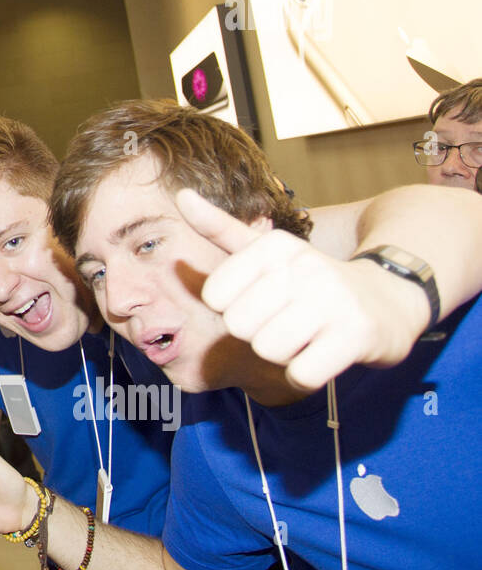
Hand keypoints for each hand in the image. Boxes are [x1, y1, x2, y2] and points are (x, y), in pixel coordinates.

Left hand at [178, 188, 426, 391]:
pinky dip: (306, 374)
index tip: (263, 299)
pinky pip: (301, 374)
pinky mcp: (356, 336)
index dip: (233, 308)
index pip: (215, 297)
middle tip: (288, 320)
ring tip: (306, 335)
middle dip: (258, 332)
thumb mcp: (266, 250)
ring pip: (268, 349)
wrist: (388, 300)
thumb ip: (220, 228)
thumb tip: (181, 196)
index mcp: (274, 246)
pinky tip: (322, 354)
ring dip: (283, 354)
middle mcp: (304, 266)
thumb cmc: (310, 279)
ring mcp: (334, 300)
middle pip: (239, 325)